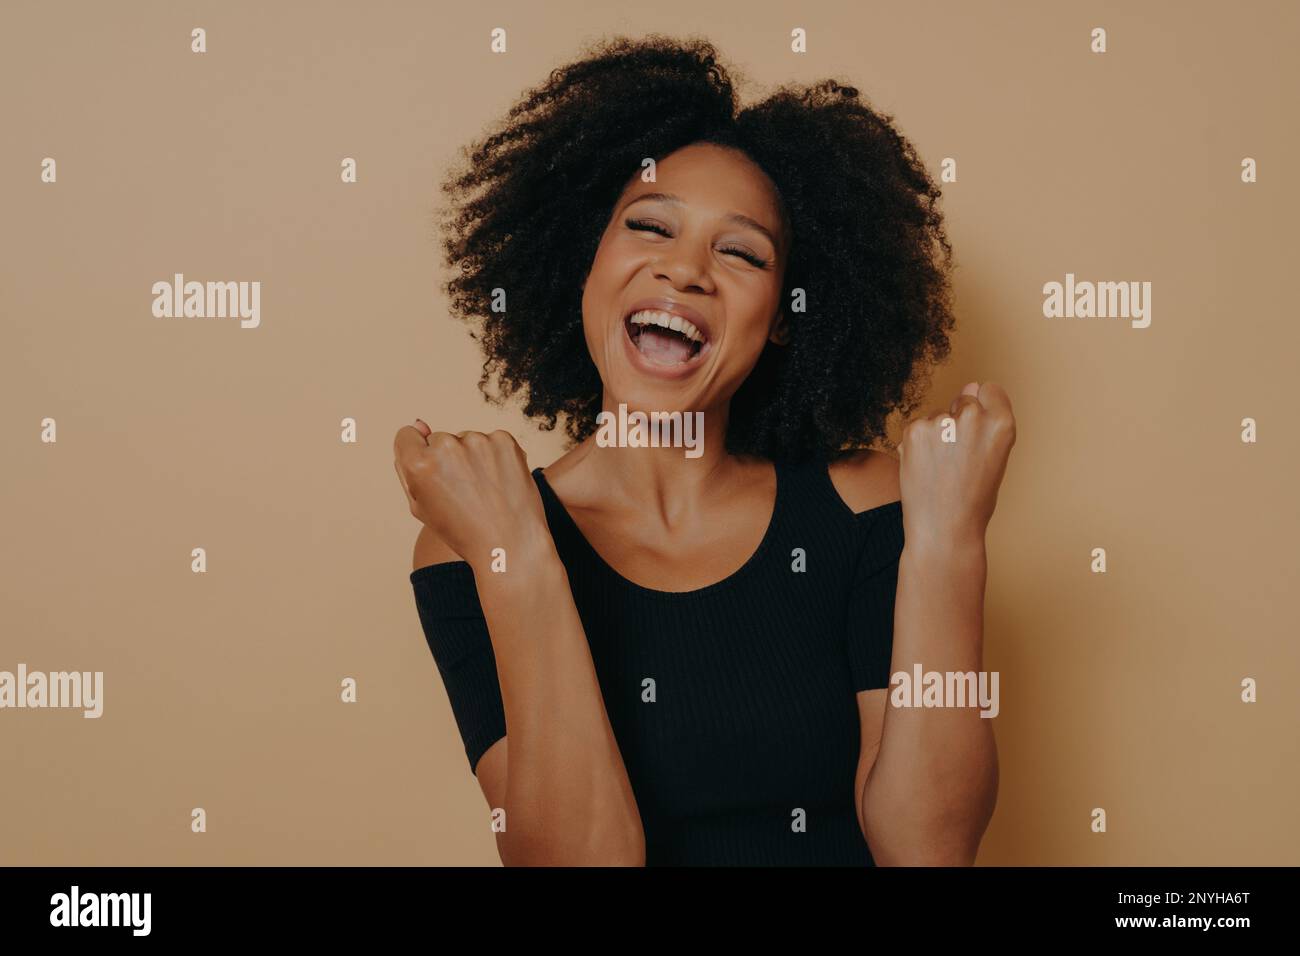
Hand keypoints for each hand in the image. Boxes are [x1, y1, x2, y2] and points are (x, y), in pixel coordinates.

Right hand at [392, 421, 553, 570]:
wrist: (511, 544)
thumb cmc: (462, 530)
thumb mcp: (421, 506)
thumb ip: (410, 465)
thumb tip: (419, 423)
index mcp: (419, 464)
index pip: (407, 435)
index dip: (417, 455)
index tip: (433, 472)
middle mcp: (447, 447)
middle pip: (438, 439)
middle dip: (447, 460)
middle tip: (464, 493)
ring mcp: (478, 441)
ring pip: (466, 440)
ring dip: (473, 458)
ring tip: (484, 491)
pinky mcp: (505, 440)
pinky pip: (491, 441)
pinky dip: (495, 457)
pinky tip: (500, 482)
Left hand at [898, 381, 1016, 550]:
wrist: (945, 529)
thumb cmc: (973, 499)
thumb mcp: (993, 457)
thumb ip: (985, 421)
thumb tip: (971, 384)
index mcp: (1002, 423)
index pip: (990, 390)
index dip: (984, 409)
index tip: (978, 430)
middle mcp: (973, 417)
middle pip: (963, 399)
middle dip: (958, 420)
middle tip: (958, 458)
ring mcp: (942, 422)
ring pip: (937, 414)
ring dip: (936, 433)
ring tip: (941, 468)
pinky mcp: (914, 430)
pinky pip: (917, 426)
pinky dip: (917, 443)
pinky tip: (925, 467)